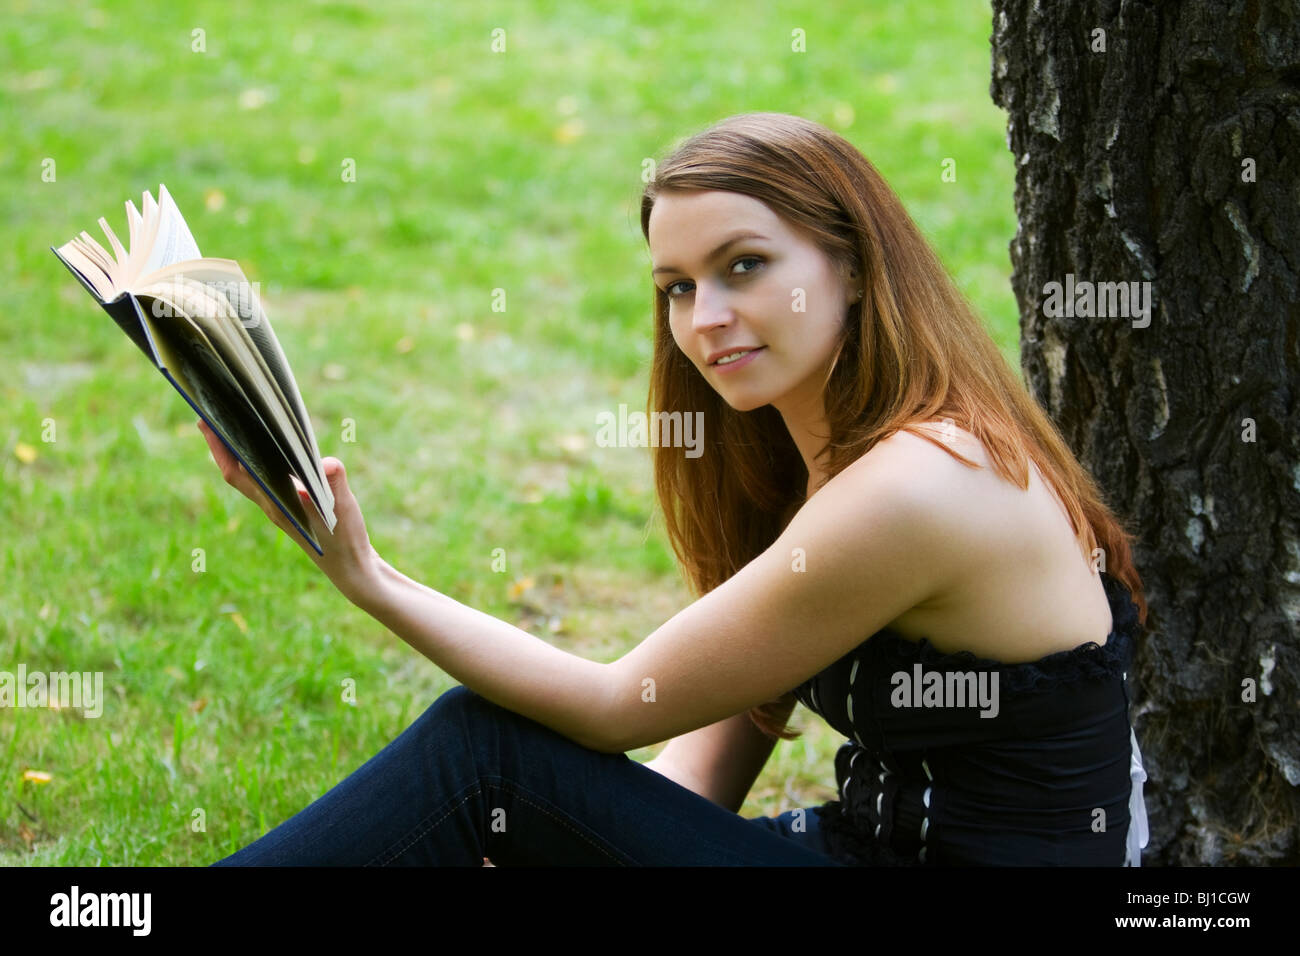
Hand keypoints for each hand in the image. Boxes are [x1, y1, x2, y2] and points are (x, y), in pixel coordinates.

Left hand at [197, 419, 383, 604]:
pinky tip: (273, 452)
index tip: (205, 421)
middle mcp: (273, 506)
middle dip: (221, 446)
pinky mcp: (294, 509)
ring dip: (240, 454)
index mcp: (275, 505)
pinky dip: (263, 463)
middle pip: (237, 473)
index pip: (237, 472)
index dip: (219, 447)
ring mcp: (282, 508)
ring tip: (237, 428)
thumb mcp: (343, 511)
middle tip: (210, 417)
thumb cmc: (345, 541)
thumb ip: (334, 486)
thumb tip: (327, 464)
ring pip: (251, 478)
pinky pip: (269, 481)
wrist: (353, 570)